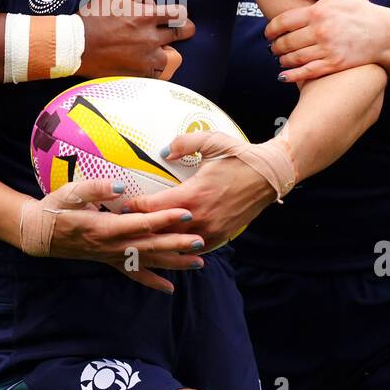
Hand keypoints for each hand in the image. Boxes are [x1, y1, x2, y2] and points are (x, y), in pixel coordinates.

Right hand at [30, 179, 206, 292]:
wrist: (40, 233)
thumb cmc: (56, 208)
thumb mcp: (70, 192)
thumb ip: (95, 188)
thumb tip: (120, 185)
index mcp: (105, 227)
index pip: (141, 223)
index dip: (165, 218)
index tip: (186, 213)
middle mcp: (112, 245)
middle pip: (150, 246)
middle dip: (177, 244)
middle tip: (201, 241)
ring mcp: (112, 256)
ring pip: (148, 262)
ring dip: (174, 263)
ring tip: (199, 263)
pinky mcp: (110, 261)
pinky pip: (134, 275)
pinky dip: (153, 282)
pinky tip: (170, 289)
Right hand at [78, 0, 192, 80]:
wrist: (76, 46)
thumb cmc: (93, 18)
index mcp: (146, 16)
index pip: (179, 13)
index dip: (179, 12)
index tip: (174, 14)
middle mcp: (151, 38)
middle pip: (183, 33)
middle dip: (184, 29)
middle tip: (178, 30)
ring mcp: (146, 58)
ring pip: (172, 56)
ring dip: (167, 51)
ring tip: (156, 49)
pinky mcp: (138, 73)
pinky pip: (157, 73)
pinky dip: (154, 68)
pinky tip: (144, 62)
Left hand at [121, 132, 277, 251]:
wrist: (269, 175)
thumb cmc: (239, 157)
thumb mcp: (211, 141)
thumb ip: (184, 143)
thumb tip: (164, 151)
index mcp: (193, 195)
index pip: (152, 207)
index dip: (132, 207)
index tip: (120, 206)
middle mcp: (200, 217)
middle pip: (159, 230)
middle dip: (139, 227)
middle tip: (120, 226)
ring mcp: (211, 230)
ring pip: (175, 243)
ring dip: (158, 241)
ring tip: (138, 240)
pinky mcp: (221, 236)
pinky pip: (193, 248)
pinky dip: (178, 248)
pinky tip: (166, 248)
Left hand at [265, 0, 389, 83]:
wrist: (383, 33)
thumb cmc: (359, 10)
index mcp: (317, 12)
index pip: (283, 22)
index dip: (271, 29)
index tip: (268, 33)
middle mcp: (320, 31)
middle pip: (286, 41)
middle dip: (275, 46)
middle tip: (272, 48)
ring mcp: (326, 49)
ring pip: (294, 57)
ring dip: (282, 60)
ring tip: (279, 59)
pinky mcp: (333, 65)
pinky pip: (306, 72)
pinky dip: (292, 75)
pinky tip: (283, 76)